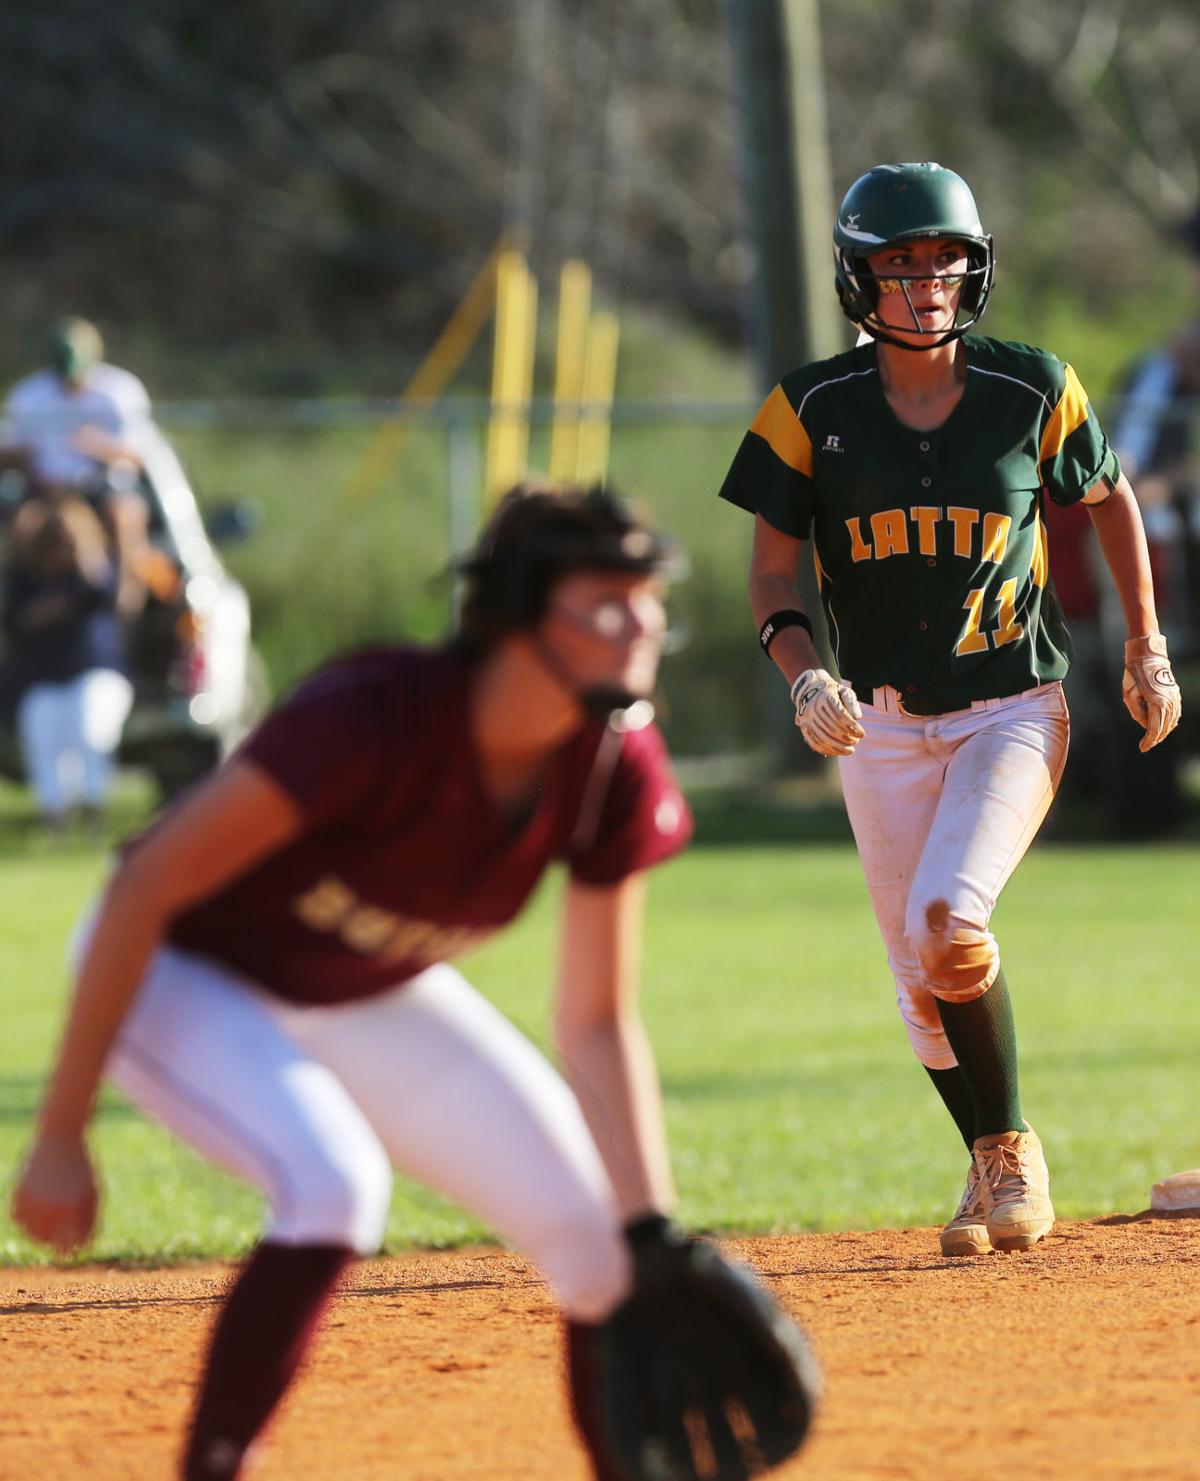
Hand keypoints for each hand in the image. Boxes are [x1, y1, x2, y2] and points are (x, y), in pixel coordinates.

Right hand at [11, 1135, 98, 1252]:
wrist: (59, 1138)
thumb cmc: (81, 1170)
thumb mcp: (92, 1195)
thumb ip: (88, 1224)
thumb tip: (77, 1249)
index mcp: (72, 1208)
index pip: (69, 1246)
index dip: (73, 1247)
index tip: (76, 1240)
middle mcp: (49, 1209)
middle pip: (51, 1242)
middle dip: (59, 1233)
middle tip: (66, 1209)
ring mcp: (30, 1205)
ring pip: (33, 1235)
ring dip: (42, 1227)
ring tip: (54, 1203)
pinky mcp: (16, 1199)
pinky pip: (21, 1222)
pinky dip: (28, 1217)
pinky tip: (39, 1199)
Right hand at [790, 669, 864, 755]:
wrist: (809, 690)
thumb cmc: (832, 692)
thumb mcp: (844, 691)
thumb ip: (852, 703)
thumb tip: (858, 717)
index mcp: (825, 697)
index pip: (840, 716)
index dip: (852, 727)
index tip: (862, 734)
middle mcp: (813, 708)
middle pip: (832, 729)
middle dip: (847, 738)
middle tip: (857, 741)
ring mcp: (807, 719)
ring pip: (823, 738)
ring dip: (839, 747)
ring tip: (851, 750)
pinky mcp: (804, 727)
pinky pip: (814, 743)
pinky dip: (827, 750)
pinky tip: (838, 752)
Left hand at [1122, 634, 1181, 751]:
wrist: (1148, 655)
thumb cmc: (1134, 674)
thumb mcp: (1129, 695)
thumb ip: (1137, 713)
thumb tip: (1145, 725)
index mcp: (1156, 703)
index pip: (1154, 729)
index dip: (1148, 741)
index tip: (1142, 748)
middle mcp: (1168, 702)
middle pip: (1164, 728)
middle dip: (1155, 739)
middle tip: (1145, 746)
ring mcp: (1174, 697)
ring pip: (1172, 721)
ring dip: (1163, 732)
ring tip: (1153, 739)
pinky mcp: (1175, 694)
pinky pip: (1176, 713)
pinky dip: (1170, 723)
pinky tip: (1165, 728)